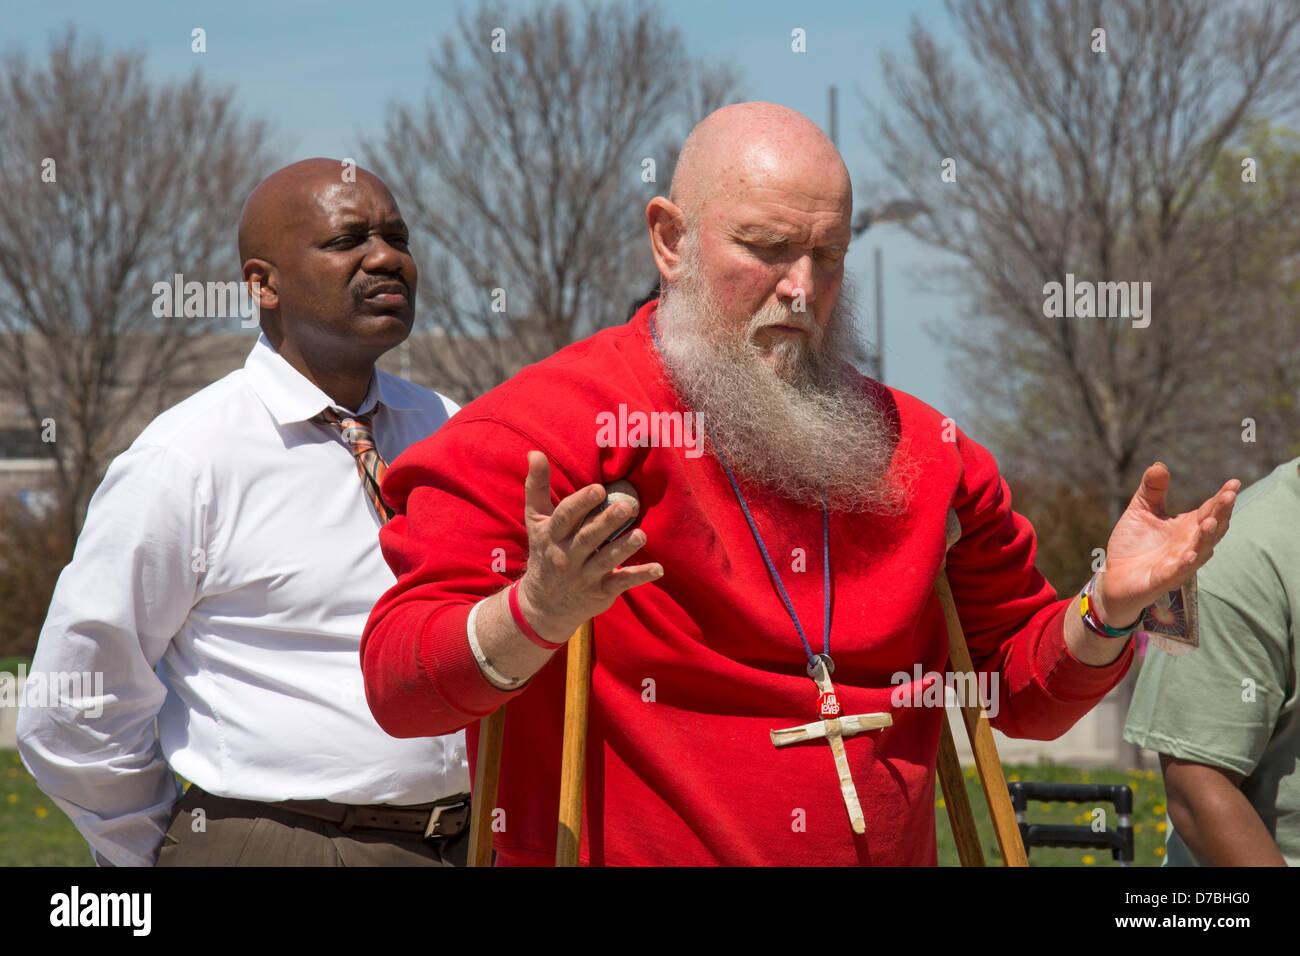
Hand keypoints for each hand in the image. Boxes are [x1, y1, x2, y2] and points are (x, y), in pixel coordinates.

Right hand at [515, 451, 661, 640]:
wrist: (543, 604)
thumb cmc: (545, 550)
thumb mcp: (536, 520)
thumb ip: (537, 486)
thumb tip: (534, 452)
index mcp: (552, 535)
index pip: (565, 517)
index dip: (581, 504)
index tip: (598, 490)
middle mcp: (567, 556)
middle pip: (588, 538)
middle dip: (606, 523)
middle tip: (627, 507)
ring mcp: (584, 576)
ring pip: (606, 561)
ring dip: (624, 548)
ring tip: (642, 535)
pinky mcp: (601, 592)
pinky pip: (621, 583)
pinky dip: (639, 576)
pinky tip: (658, 569)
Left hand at [1093, 462, 1238, 626]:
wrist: (1114, 577)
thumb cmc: (1134, 544)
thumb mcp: (1141, 511)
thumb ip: (1152, 490)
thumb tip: (1159, 465)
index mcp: (1188, 527)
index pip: (1210, 510)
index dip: (1222, 498)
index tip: (1234, 482)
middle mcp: (1189, 545)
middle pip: (1212, 528)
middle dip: (1222, 512)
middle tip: (1230, 495)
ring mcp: (1179, 563)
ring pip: (1200, 550)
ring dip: (1207, 537)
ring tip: (1212, 521)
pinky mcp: (1164, 579)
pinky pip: (1178, 572)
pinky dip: (1185, 564)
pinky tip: (1189, 555)